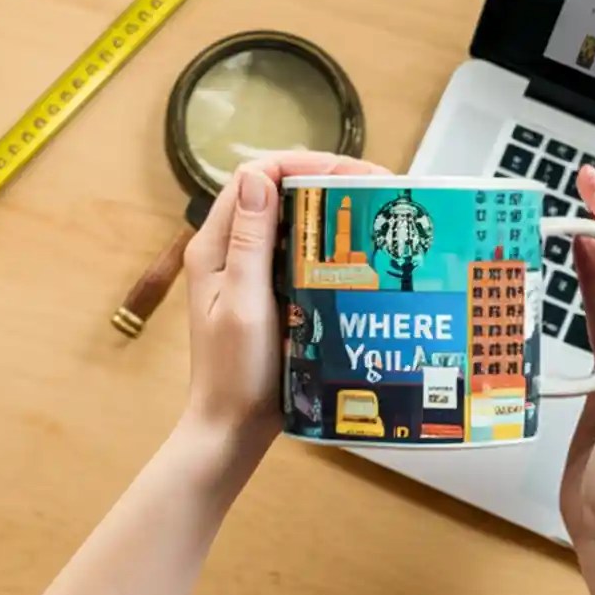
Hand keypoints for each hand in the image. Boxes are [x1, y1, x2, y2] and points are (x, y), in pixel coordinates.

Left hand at [181, 153, 390, 439]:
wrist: (232, 430)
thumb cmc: (234, 375)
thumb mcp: (243, 305)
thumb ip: (250, 242)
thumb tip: (259, 176)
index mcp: (215, 247)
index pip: (255, 177)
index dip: (302, 164)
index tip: (350, 171)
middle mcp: (231, 251)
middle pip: (277, 192)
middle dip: (326, 180)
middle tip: (379, 187)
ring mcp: (251, 271)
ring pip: (292, 220)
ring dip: (332, 208)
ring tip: (377, 209)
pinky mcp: (271, 292)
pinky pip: (300, 252)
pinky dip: (330, 242)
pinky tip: (361, 249)